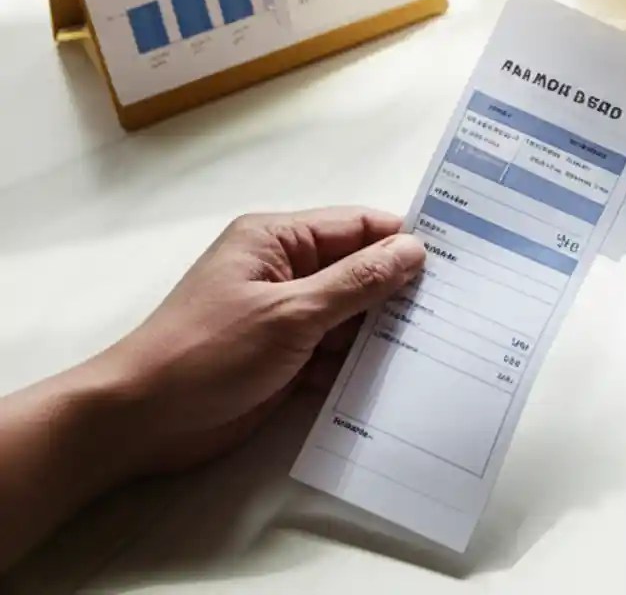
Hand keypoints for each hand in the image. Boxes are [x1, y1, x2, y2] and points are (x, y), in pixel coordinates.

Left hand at [81, 207, 425, 476]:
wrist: (143, 420)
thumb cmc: (208, 352)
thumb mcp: (291, 313)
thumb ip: (356, 282)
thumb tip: (413, 250)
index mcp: (278, 241)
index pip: (356, 226)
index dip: (404, 240)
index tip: (458, 259)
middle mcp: (285, 272)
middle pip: (360, 272)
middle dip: (401, 292)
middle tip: (459, 309)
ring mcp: (286, 318)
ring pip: (353, 318)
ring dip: (384, 335)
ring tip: (442, 348)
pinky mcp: (286, 359)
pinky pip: (337, 356)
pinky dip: (361, 367)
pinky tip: (400, 381)